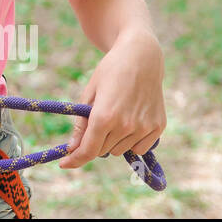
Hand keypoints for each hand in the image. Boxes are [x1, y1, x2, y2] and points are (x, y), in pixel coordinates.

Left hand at [60, 28, 165, 167]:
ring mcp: (144, 128)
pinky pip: (139, 148)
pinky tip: (131, 120)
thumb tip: (73, 147)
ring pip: (120, 150)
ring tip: (116, 115)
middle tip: (96, 122)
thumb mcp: (89, 93)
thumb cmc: (110, 71)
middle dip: (94, 142)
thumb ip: (81, 123)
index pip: (88, 150)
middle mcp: (126, 126)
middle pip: (102, 151)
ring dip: (113, 140)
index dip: (75, 159)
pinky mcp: (158, 127)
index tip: (64, 164)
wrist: (141, 57)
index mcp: (104, 116)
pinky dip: (131, 141)